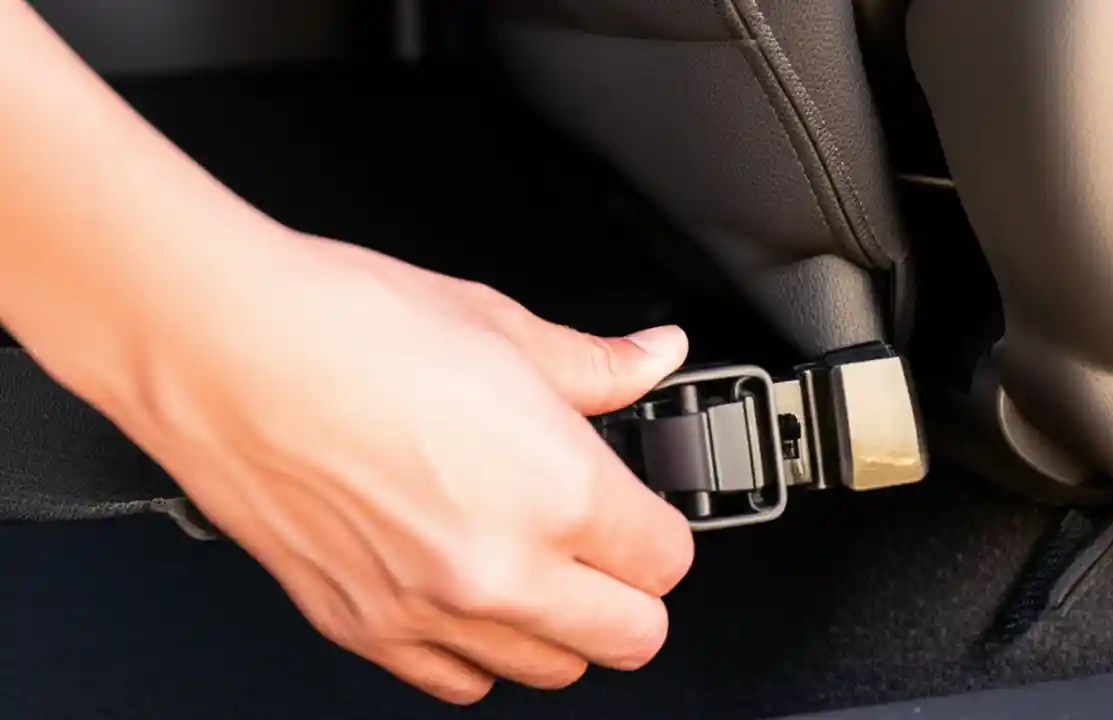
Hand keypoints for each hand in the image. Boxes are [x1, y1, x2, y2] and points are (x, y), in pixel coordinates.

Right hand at [76, 231, 694, 703]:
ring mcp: (429, 610)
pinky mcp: (364, 628)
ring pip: (549, 672)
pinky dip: (478, 651)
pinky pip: (456, 683)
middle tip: (606, 544)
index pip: (667, 561)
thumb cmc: (348, 328)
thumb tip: (653, 361)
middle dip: (633, 593)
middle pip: (630, 637)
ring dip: (562, 626)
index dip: (662, 530)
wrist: (221, 347)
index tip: (643, 510)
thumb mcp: (502, 327)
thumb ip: (598, 366)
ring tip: (535, 563)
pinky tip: (467, 591)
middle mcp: (500, 569)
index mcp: (557, 490)